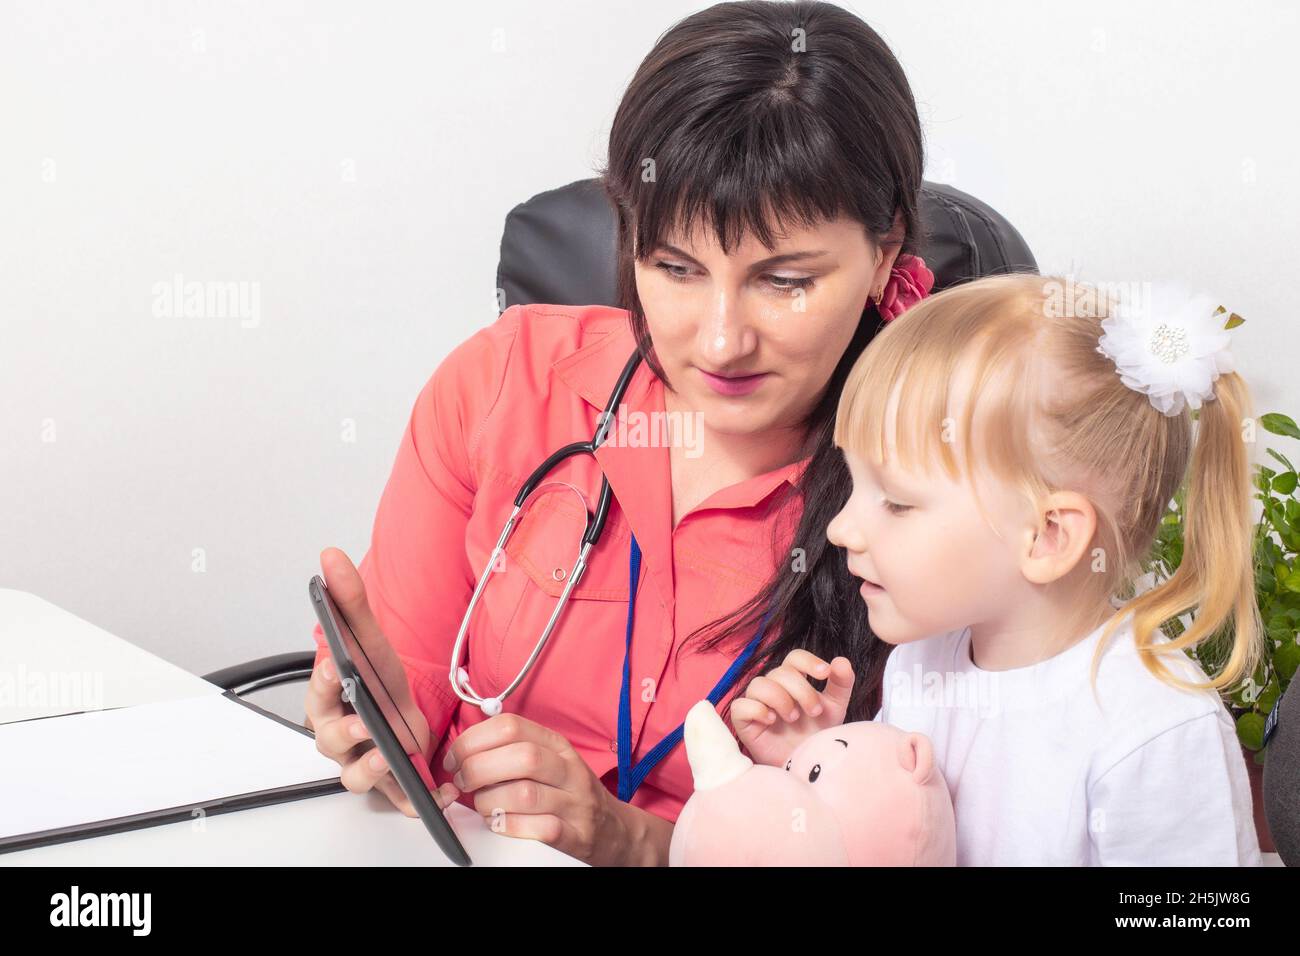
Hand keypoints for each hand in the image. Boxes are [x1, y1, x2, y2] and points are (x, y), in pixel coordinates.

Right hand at [304, 547, 459, 814]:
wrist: (408, 727)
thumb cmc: (380, 689)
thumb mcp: (372, 644)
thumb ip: (351, 601)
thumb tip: (330, 556)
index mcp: (329, 702)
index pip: (317, 691)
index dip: (323, 680)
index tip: (333, 663)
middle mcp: (339, 738)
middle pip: (328, 740)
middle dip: (342, 731)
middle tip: (360, 720)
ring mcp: (363, 764)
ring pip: (354, 775)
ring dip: (369, 766)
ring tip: (386, 753)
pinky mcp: (390, 786)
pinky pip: (397, 800)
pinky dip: (414, 799)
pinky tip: (435, 789)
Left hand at [442, 712, 664, 865]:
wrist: (615, 831)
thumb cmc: (568, 794)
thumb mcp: (549, 761)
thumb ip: (512, 750)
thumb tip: (463, 749)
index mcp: (557, 745)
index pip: (511, 726)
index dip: (473, 740)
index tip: (455, 758)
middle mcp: (568, 770)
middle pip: (519, 756)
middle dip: (478, 769)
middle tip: (463, 783)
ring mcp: (575, 804)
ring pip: (524, 794)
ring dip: (489, 801)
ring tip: (482, 807)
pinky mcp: (577, 836)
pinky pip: (539, 829)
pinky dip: (510, 827)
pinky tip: (499, 824)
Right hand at [729, 650, 855, 766]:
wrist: (807, 764)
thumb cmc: (817, 734)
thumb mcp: (835, 708)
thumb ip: (841, 683)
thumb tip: (841, 661)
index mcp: (794, 680)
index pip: (794, 657)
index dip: (808, 661)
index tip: (825, 673)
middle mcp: (773, 687)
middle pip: (780, 672)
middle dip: (801, 691)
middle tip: (815, 712)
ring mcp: (756, 703)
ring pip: (758, 684)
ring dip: (780, 699)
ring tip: (793, 718)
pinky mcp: (743, 721)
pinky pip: (740, 706)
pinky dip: (757, 710)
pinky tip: (772, 721)